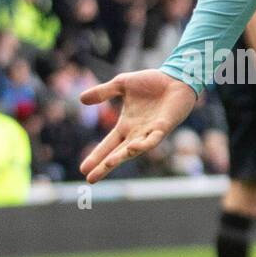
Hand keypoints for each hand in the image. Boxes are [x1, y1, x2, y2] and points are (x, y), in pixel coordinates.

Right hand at [79, 69, 196, 182]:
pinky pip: (152, 140)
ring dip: (120, 157)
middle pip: (117, 154)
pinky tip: (133, 147)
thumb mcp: (121, 84)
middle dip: (104, 166)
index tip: (83, 169)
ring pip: (133, 150)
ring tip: (107, 164)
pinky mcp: (163, 127)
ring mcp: (150, 132)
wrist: (175, 77)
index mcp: (126, 126)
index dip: (96, 157)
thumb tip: (80, 99)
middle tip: (90, 179)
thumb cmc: (151, 82)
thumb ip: (103, 92)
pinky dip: (143, 144)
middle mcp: (136, 133)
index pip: (108, 145)